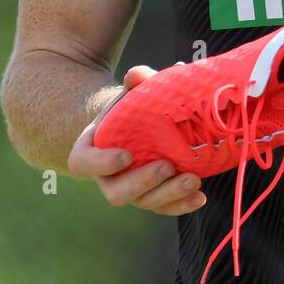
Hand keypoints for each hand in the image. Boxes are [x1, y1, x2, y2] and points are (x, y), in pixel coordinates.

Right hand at [67, 64, 205, 215]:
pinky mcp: (153, 198)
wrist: (141, 127)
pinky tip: (200, 197)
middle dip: (143, 183)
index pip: (83, 163)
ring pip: (144, 203)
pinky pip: (164, 208)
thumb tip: (138, 75)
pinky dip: (182, 205)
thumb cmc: (132, 109)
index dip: (102, 163)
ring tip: (194, 180)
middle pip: (117, 192)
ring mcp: (131, 191)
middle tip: (168, 166)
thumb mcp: (131, 93)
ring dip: (169, 195)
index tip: (127, 155)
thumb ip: (135, 82)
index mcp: (92, 150)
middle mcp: (108, 177)